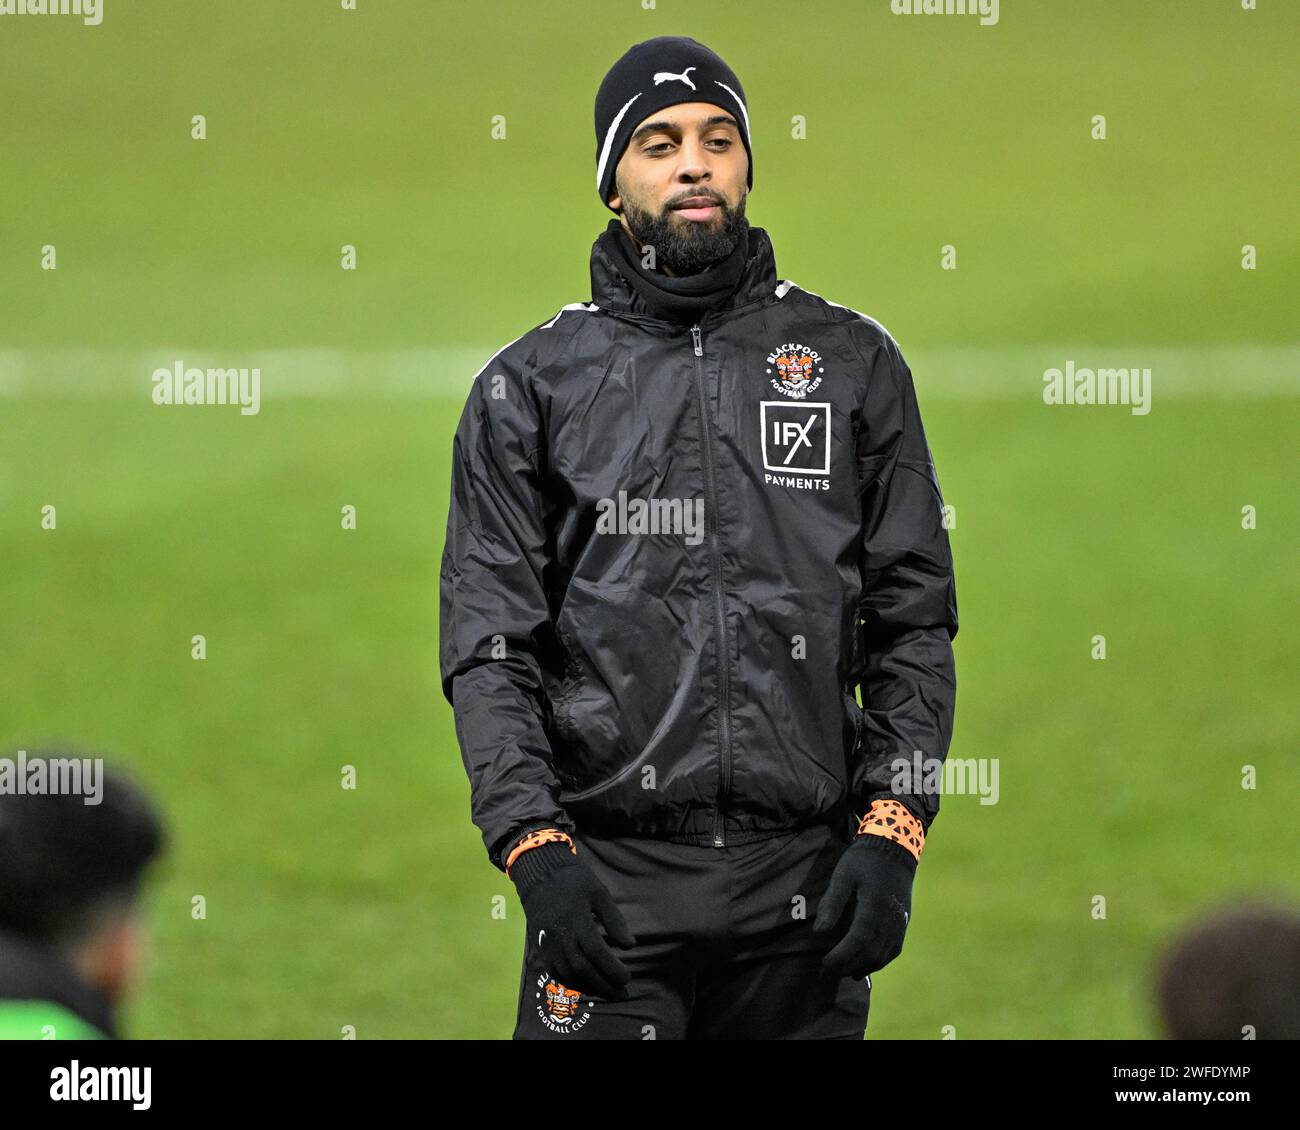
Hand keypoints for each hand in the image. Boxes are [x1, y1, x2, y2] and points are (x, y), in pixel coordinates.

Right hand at [513, 843, 635, 999]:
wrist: (540, 873)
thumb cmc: (574, 880)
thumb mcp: (599, 893)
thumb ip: (614, 920)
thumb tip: (630, 946)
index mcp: (577, 920)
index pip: (597, 953)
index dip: (613, 969)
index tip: (628, 977)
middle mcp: (560, 935)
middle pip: (583, 969)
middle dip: (605, 985)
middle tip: (623, 993)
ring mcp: (548, 943)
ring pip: (568, 974)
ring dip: (589, 987)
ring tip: (607, 992)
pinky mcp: (540, 946)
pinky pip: (554, 973)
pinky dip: (570, 984)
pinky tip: (585, 987)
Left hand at [813, 833, 916, 978]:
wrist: (894, 847)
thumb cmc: (864, 859)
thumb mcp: (843, 875)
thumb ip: (832, 903)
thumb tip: (819, 933)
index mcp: (875, 906)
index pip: (858, 941)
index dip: (842, 956)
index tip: (824, 964)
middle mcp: (891, 918)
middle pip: (870, 952)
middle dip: (849, 966)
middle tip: (827, 973)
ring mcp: (900, 921)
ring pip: (883, 954)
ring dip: (863, 966)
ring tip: (843, 973)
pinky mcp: (904, 921)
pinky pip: (893, 949)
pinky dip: (879, 960)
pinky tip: (865, 964)